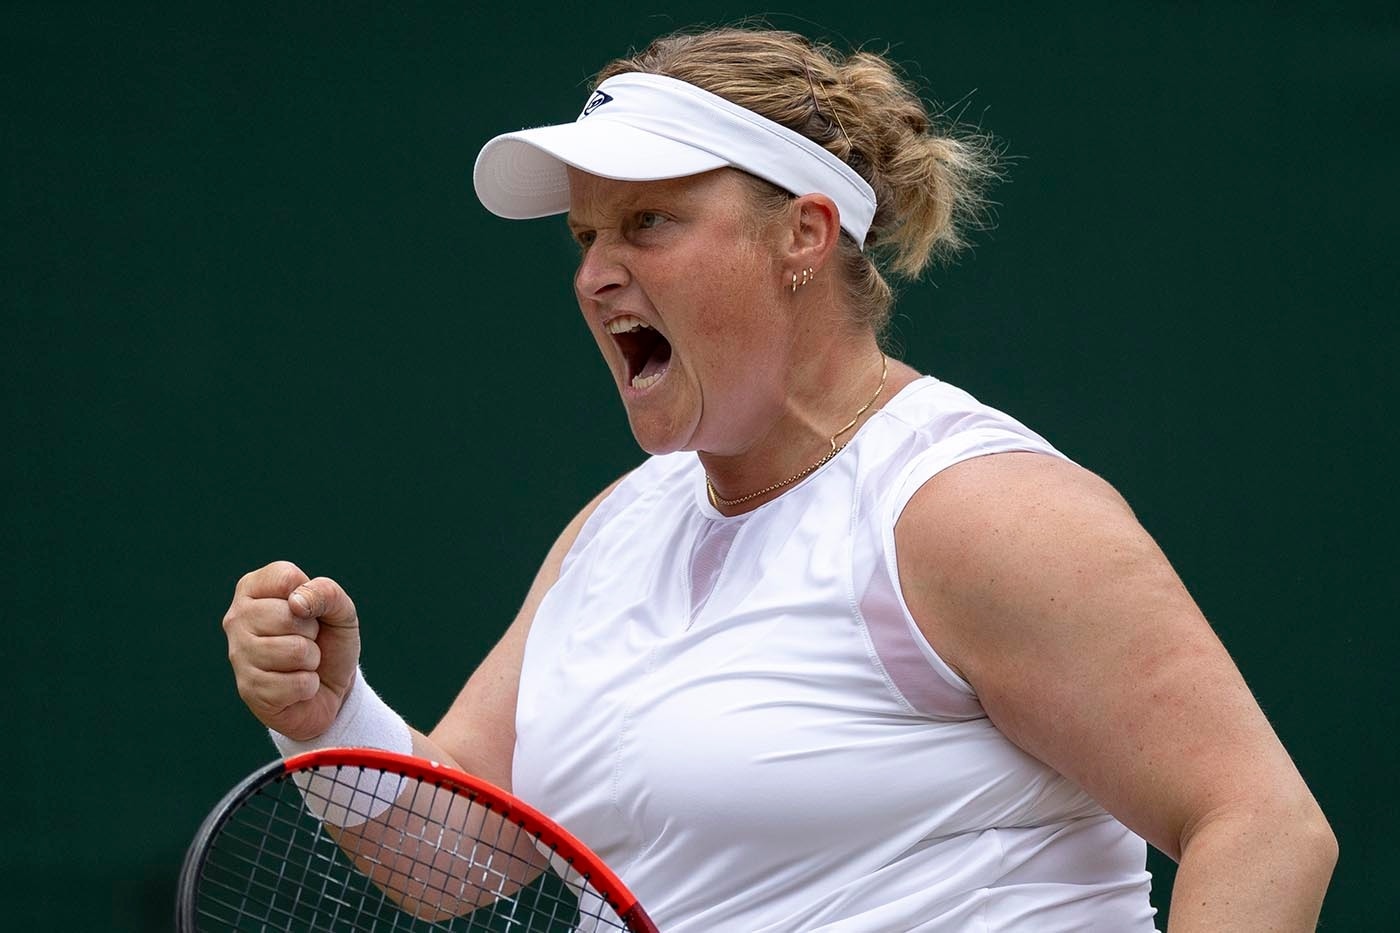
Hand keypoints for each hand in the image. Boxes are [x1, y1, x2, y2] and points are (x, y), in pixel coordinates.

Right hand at [222, 561, 362, 740]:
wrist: (332, 691)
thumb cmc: (329, 642)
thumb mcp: (340, 610)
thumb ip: (326, 592)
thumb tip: (296, 602)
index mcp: (252, 589)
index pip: (285, 578)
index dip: (311, 597)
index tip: (308, 612)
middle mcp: (237, 619)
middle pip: (288, 615)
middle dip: (312, 632)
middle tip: (308, 641)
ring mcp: (238, 655)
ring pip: (295, 650)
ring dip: (312, 659)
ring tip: (303, 663)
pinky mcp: (249, 690)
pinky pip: (297, 683)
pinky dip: (310, 685)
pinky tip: (297, 687)